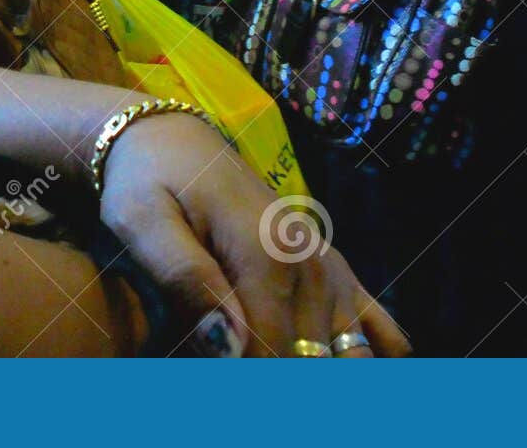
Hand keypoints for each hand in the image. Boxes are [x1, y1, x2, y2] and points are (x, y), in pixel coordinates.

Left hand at [101, 111, 410, 356]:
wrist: (174, 141)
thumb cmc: (150, 182)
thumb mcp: (144, 223)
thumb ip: (187, 283)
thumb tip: (230, 349)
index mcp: (267, 255)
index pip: (270, 356)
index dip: (239, 385)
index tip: (200, 377)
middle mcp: (311, 265)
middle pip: (309, 363)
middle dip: (274, 378)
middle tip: (216, 367)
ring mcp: (330, 269)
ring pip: (351, 356)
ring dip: (323, 373)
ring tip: (277, 371)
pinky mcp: (335, 272)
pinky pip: (382, 332)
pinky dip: (369, 361)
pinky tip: (340, 370)